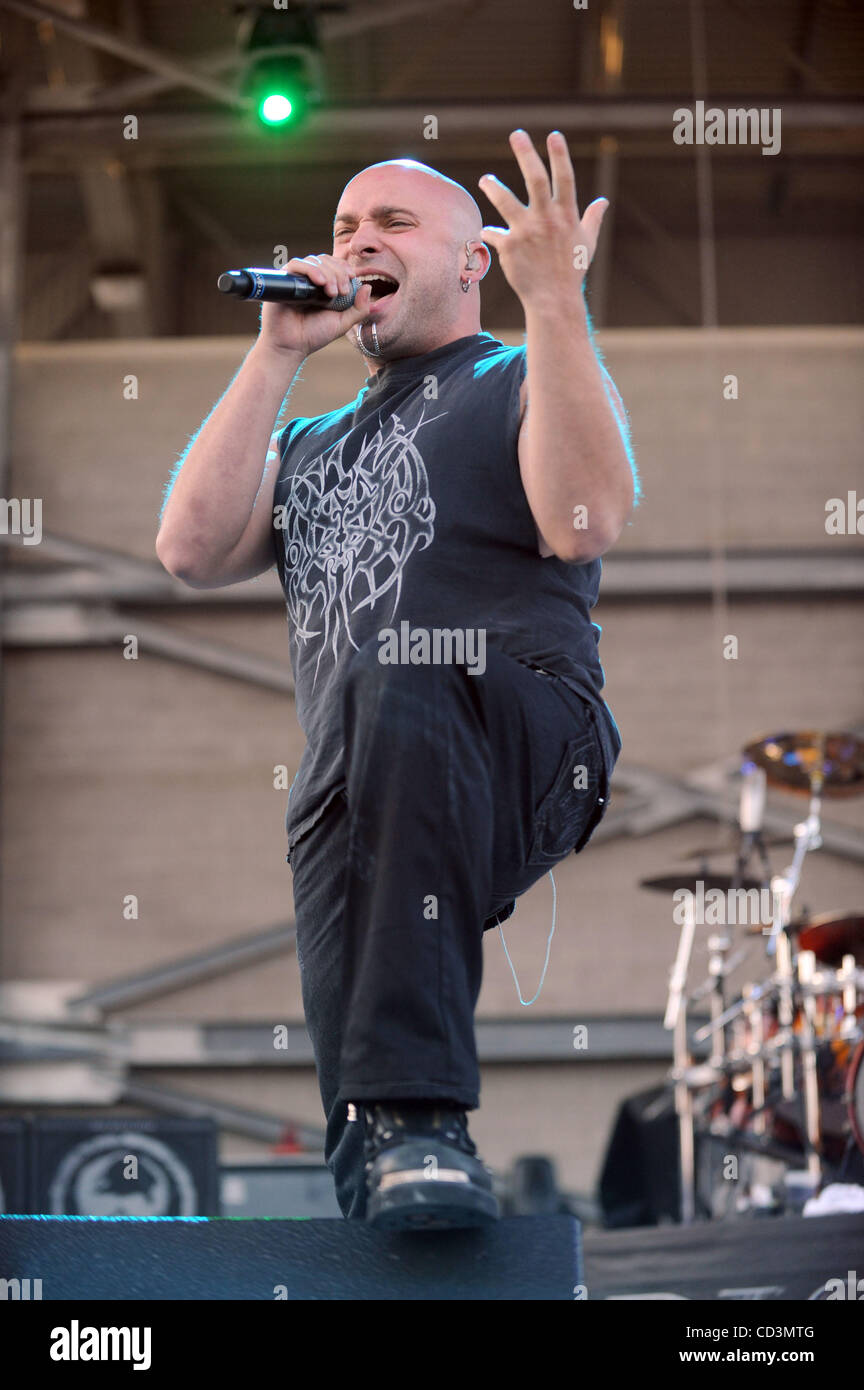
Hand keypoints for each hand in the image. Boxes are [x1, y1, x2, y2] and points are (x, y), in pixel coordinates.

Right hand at [258, 253, 372, 357]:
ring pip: (313, 261)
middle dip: (338, 273)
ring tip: (332, 292)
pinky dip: (310, 270)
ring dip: (327, 272)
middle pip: (325, 260)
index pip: (334, 264)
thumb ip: (358, 308)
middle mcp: (308, 279)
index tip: (352, 277)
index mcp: (322, 285)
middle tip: (342, 291)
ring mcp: (296, 279)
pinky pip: (296, 265)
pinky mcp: (283, 281)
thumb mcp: (343, 323)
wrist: (291, 346)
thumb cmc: (314, 335)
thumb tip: (368, 286)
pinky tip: (319, 282)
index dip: (344, 267)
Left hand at [478, 130, 607, 308]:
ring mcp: (526, 232)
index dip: (560, 155)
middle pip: (535, 179)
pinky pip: (494, 234)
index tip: (553, 135)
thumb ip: (592, 219)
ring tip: (485, 180)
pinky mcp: (510, 247)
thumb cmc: (572, 271)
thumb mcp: (587, 243)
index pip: (564, 179)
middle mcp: (546, 219)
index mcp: (566, 215)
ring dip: (494, 187)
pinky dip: (489, 233)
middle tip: (517, 133)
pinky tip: (486, 233)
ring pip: (506, 201)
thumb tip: (603, 201)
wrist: (554, 300)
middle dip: (526, 154)